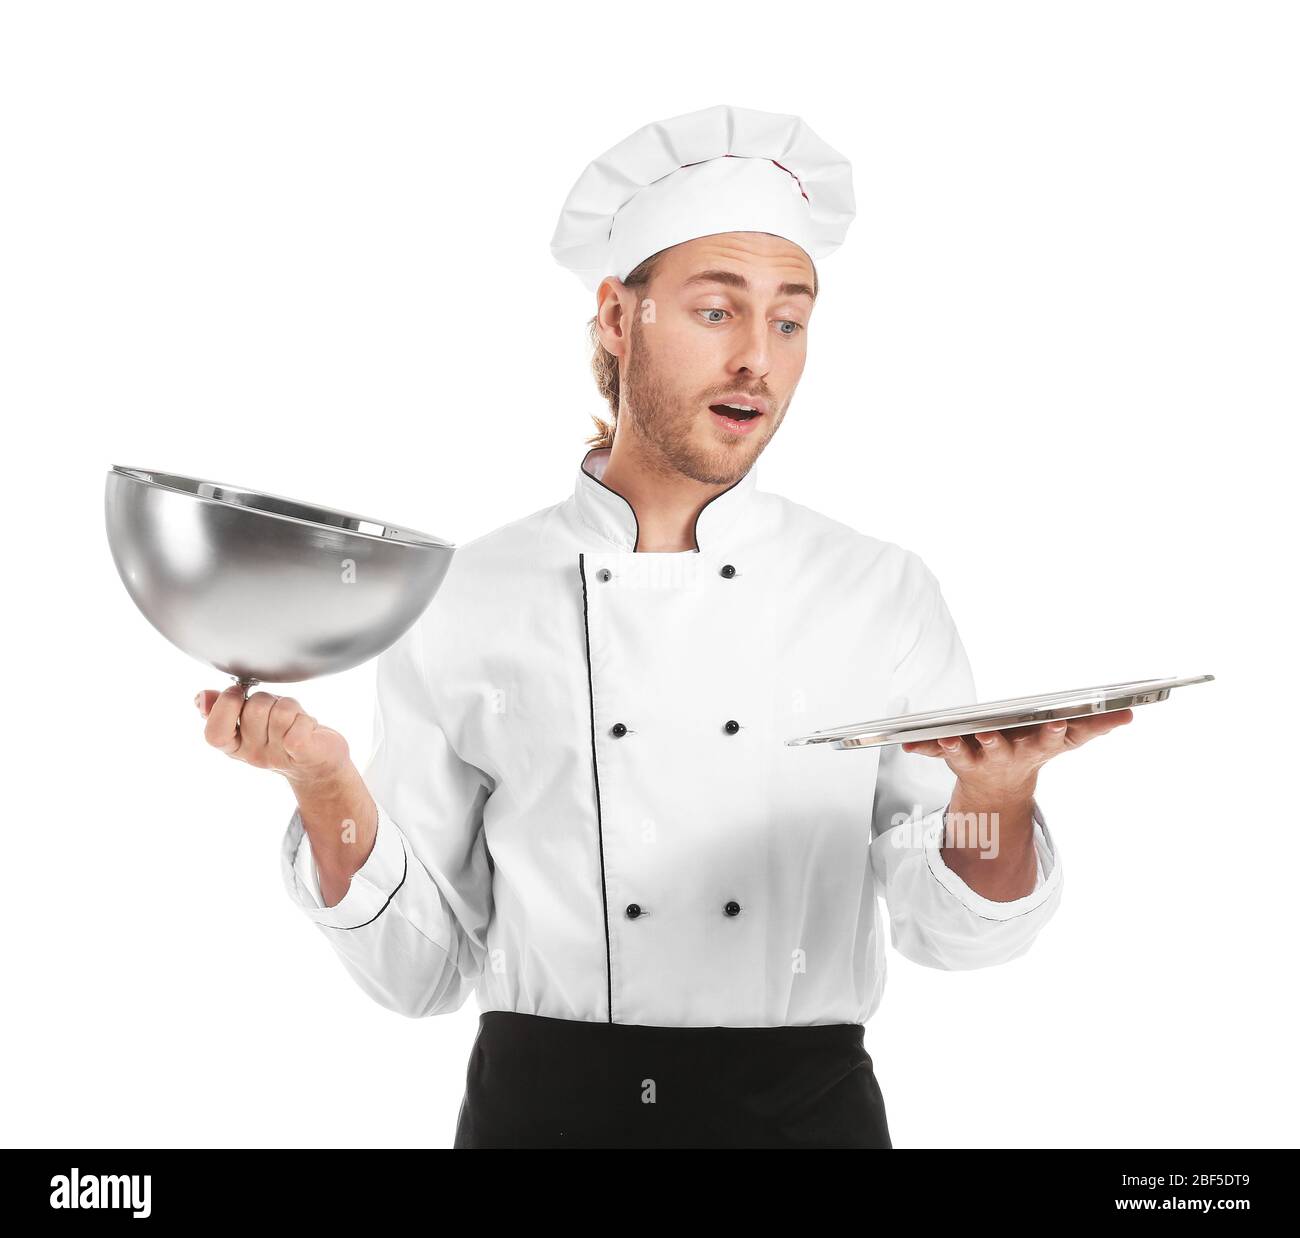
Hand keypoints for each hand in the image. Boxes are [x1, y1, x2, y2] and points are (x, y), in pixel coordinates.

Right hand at [196, 685, 350, 787]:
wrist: (318, 765)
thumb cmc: (284, 736)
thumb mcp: (250, 722)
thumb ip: (223, 709)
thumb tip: (200, 698)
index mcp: (235, 746)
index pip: (214, 733)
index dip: (225, 705)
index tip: (238, 692)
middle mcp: (253, 754)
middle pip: (253, 709)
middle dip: (268, 699)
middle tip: (278, 711)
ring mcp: (278, 756)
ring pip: (279, 712)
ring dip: (290, 707)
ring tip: (294, 719)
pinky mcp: (304, 753)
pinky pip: (298, 727)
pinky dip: (305, 720)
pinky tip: (308, 728)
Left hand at [901, 708, 1133, 801]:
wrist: (1000, 792)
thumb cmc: (1035, 749)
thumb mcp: (1067, 740)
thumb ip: (1095, 726)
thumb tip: (1130, 714)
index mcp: (1037, 748)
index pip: (1049, 740)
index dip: (1052, 731)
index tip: (1056, 720)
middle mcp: (1008, 757)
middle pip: (1004, 750)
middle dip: (998, 743)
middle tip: (989, 733)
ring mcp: (980, 760)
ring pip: (965, 755)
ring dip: (954, 748)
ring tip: (943, 738)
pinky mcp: (955, 760)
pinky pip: (934, 753)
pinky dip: (920, 748)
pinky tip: (905, 743)